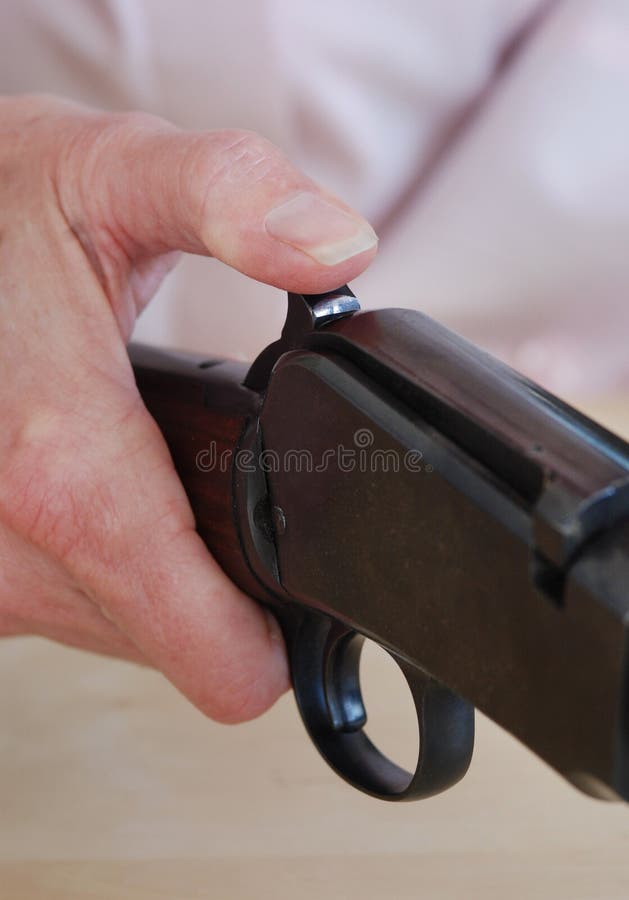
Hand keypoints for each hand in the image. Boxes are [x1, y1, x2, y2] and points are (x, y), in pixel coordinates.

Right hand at [0, 94, 376, 721]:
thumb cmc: (0, 206)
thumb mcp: (112, 174)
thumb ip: (231, 198)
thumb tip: (336, 247)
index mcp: (59, 466)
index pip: (199, 645)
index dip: (261, 648)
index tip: (295, 614)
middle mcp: (4, 543)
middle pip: (169, 641)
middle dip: (220, 591)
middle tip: (233, 498)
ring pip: (117, 630)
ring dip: (163, 579)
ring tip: (169, 484)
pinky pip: (69, 606)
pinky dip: (111, 569)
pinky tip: (114, 496)